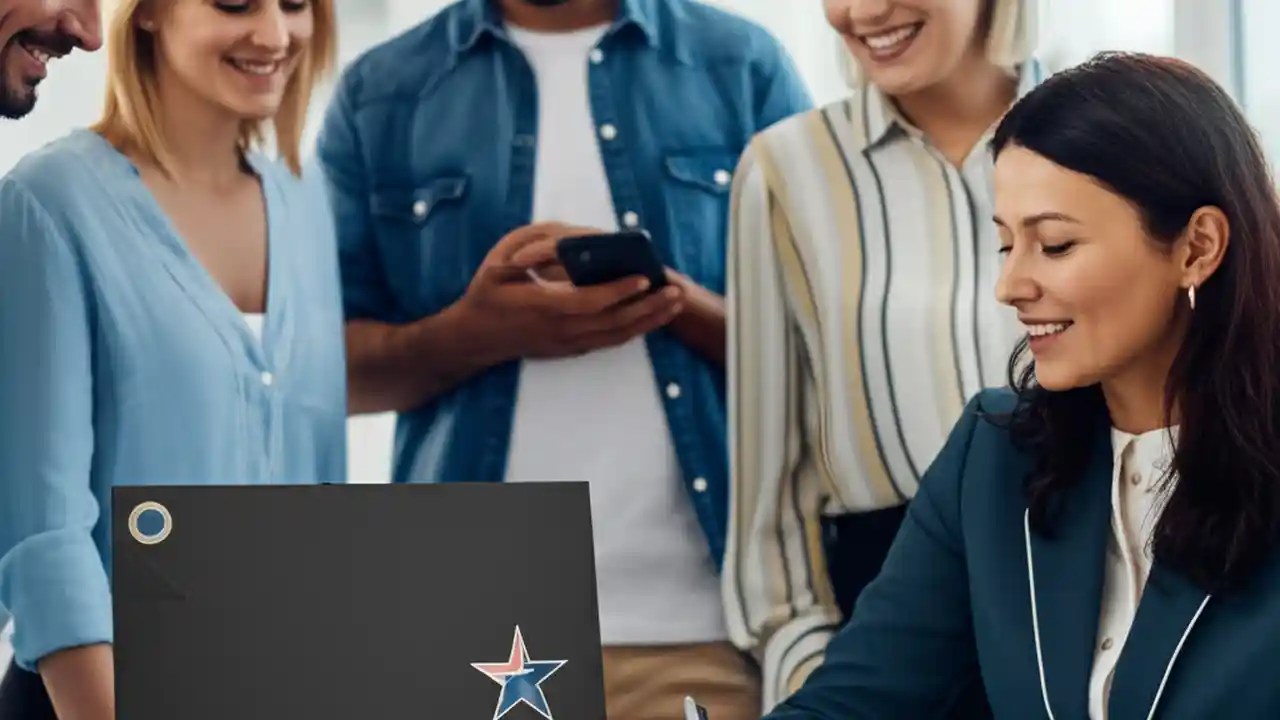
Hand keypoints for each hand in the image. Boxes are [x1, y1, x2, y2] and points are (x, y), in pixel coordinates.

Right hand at [455, 223, 685, 360]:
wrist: (474, 337)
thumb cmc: (488, 292)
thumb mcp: (501, 260)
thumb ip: (536, 246)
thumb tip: (575, 241)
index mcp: (543, 306)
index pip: (589, 301)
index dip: (619, 291)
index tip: (643, 278)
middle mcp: (559, 330)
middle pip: (614, 323)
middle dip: (649, 308)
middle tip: (676, 292)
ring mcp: (566, 344)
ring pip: (616, 336)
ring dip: (649, 322)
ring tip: (674, 306)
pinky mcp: (570, 350)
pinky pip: (608, 342)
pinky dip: (633, 331)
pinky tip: (651, 318)